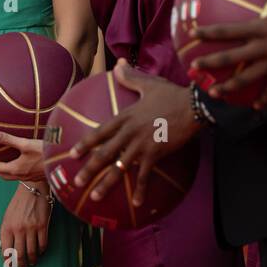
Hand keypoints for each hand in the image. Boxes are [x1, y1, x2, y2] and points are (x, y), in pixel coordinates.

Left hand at [0, 132, 45, 181]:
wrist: (63, 163)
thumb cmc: (44, 153)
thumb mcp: (26, 144)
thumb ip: (10, 140)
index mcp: (16, 168)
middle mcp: (21, 175)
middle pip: (3, 175)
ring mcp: (30, 177)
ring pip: (12, 176)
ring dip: (5, 171)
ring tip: (2, 165)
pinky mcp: (37, 175)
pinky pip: (21, 175)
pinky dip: (15, 171)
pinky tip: (21, 164)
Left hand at [0, 183, 50, 266]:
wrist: (32, 188)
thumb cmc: (18, 203)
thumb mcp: (7, 217)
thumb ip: (5, 232)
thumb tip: (4, 248)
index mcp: (6, 227)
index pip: (6, 251)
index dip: (8, 262)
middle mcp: (18, 229)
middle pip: (19, 254)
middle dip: (21, 265)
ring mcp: (31, 228)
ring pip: (31, 251)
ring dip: (32, 260)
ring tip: (32, 263)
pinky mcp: (43, 226)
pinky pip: (42, 244)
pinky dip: (42, 250)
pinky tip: (40, 251)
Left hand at [69, 61, 199, 205]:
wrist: (193, 106)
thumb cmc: (172, 94)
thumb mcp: (149, 84)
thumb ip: (131, 77)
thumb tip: (118, 63)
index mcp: (126, 116)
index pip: (100, 132)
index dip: (85, 143)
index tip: (73, 154)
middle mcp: (129, 132)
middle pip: (104, 153)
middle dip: (89, 169)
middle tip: (76, 182)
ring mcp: (142, 145)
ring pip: (120, 168)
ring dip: (107, 184)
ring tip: (96, 197)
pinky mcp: (156, 154)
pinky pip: (145, 175)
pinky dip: (141, 189)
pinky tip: (137, 203)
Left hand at [191, 0, 266, 108]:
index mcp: (261, 29)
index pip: (228, 30)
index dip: (209, 32)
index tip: (193, 34)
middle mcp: (263, 48)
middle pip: (231, 58)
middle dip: (211, 63)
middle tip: (195, 68)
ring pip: (247, 78)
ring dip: (229, 87)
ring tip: (215, 93)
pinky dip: (264, 99)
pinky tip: (256, 106)